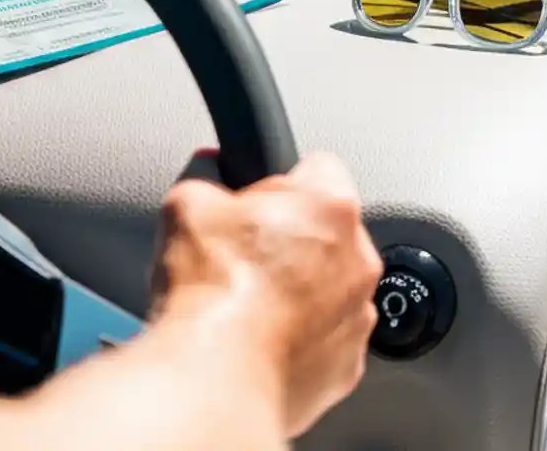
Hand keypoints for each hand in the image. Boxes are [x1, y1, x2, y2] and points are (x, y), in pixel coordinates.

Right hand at [152, 151, 381, 437]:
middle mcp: (358, 259)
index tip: (251, 204)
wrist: (215, 377)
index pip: (317, 168)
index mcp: (329, 207)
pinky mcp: (346, 365)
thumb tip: (207, 173)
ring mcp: (357, 316)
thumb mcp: (187, 204)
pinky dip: (298, 338)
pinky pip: (326, 339)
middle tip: (242, 257)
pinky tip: (258, 339)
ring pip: (329, 288)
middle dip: (289, 240)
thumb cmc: (212, 292)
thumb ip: (206, 177)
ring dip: (297, 291)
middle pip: (326, 232)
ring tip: (246, 305)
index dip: (276, 184)